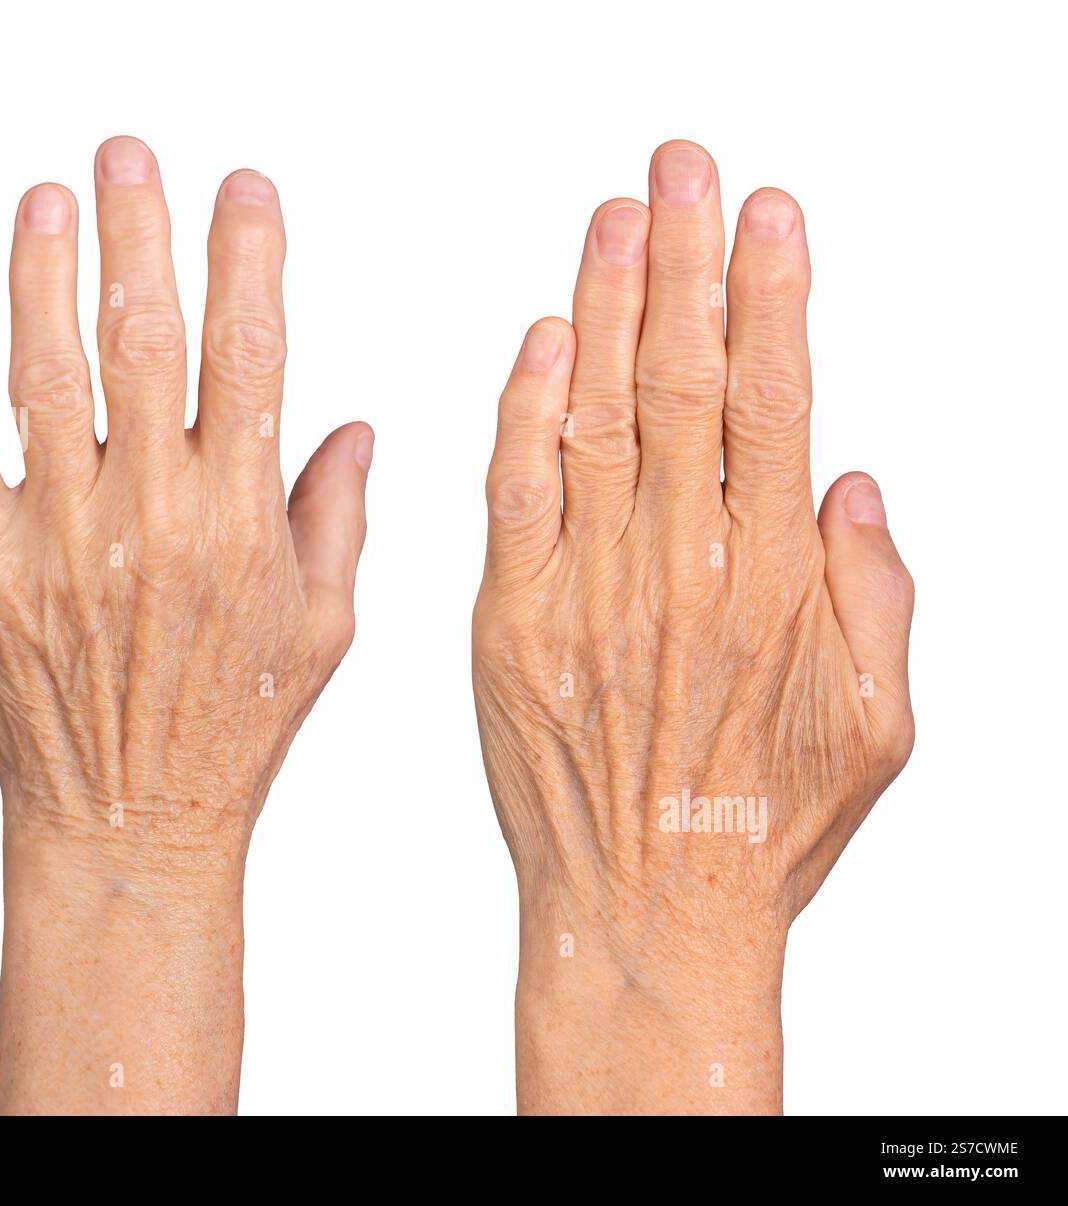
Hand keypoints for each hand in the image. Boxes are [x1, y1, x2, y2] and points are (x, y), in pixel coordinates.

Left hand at [0, 136, 371, 1113]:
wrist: (131, 823)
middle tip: (128, 155)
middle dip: (139, 233)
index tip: (243, 192)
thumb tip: (353, 428)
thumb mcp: (324, 630)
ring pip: (45, 378)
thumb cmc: (232, 732)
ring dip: (42, 275)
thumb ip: (338, 520)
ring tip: (46, 200)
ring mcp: (60, 541)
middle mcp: (152, 517)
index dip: (249, 261)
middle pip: (144, 340)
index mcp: (241, 522)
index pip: (251, 358)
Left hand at [472, 141, 913, 1114]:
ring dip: (602, 306)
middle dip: (683, 260)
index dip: (770, 294)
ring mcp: (589, 592)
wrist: (648, 912)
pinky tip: (536, 341)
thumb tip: (854, 485)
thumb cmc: (759, 828)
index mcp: (776, 581)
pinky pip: (514, 495)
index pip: (774, 399)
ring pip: (596, 416)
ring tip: (613, 218)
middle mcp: (683, 569)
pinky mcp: (511, 624)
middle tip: (680, 169)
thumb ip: (878, 597)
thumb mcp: (880, 729)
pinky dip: (523, 413)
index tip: (764, 215)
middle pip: (684, 380)